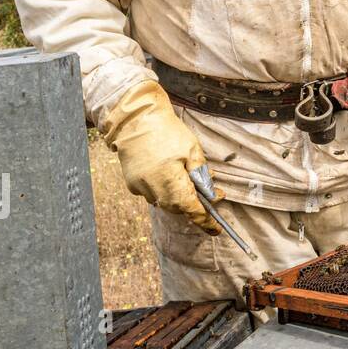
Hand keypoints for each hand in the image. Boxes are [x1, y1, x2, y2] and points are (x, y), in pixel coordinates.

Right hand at [98, 80, 221, 234]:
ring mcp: (140, 188)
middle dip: (195, 203)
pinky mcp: (131, 183)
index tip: (216, 229)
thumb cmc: (167, 132)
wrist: (136, 119)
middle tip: (213, 193)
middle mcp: (154, 191)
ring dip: (179, 195)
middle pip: (178, 207)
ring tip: (190, 178)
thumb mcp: (192, 150)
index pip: (192, 210)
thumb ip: (202, 175)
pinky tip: (170, 173)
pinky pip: (152, 192)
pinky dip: (164, 188)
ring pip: (165, 201)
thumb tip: (211, 194)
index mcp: (172, 184)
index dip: (205, 220)